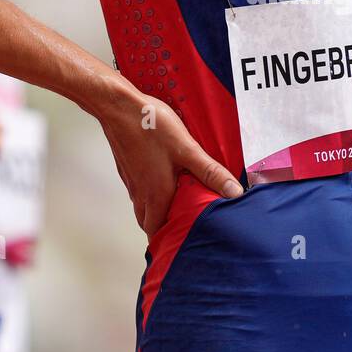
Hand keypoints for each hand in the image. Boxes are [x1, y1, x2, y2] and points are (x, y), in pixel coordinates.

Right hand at [97, 89, 243, 236]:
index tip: (181, 244)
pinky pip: (137, 191)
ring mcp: (131, 181)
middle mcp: (140, 193)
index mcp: (156, 195)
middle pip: (148, 223)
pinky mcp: (127, 168)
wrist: (118, 107)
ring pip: (142, 207)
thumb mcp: (188, 149)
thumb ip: (210, 172)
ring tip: (175, 206)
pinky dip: (149, 195)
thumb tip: (234, 192)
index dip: (167, 241)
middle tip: (180, 227)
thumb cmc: (151, 127)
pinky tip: (162, 180)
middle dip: (162, 229)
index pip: (156, 232)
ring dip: (155, 212)